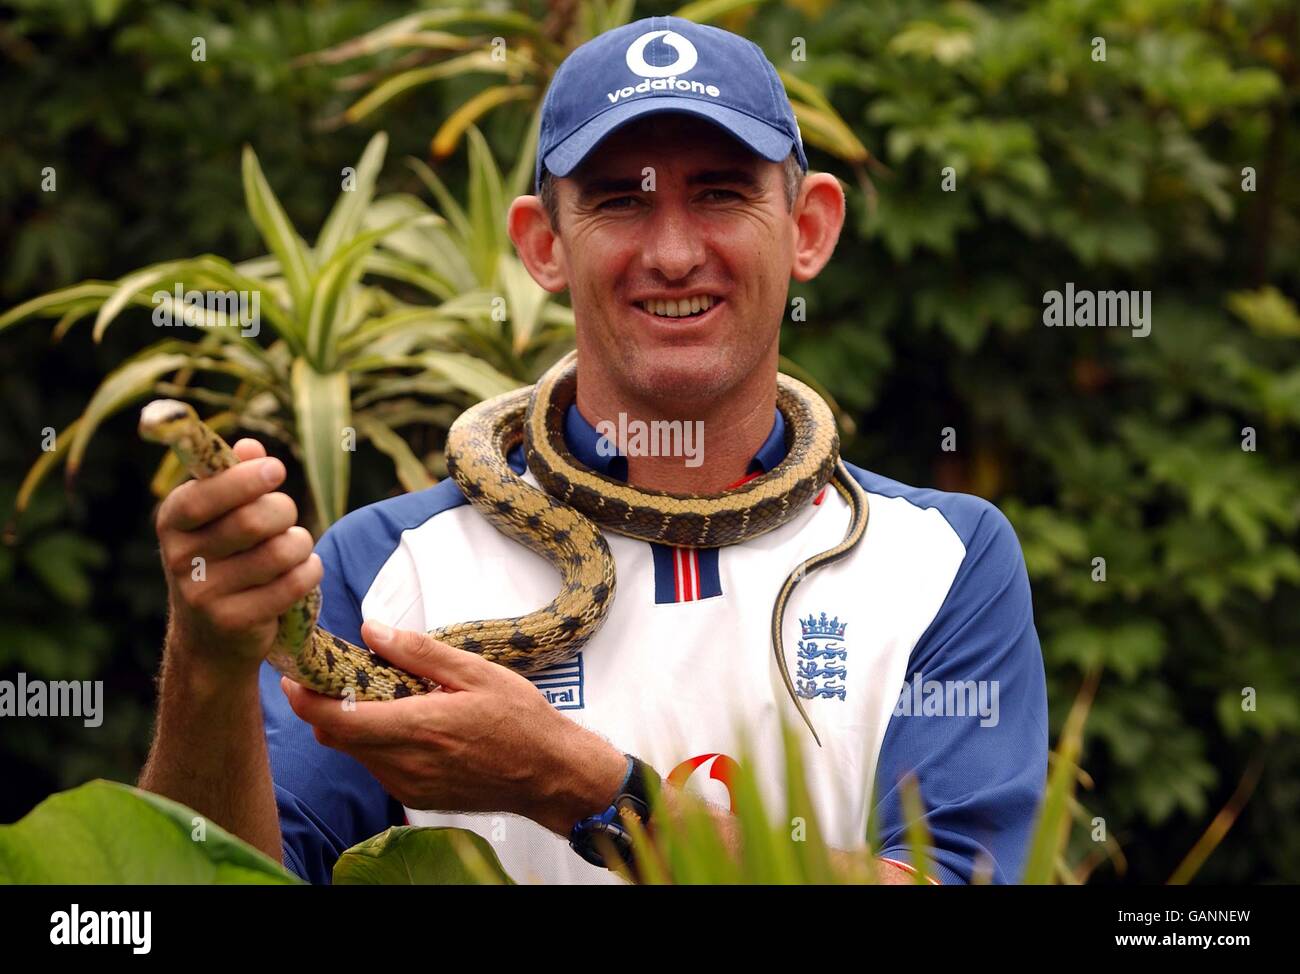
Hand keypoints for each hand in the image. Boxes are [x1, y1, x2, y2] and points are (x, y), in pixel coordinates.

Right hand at [155, 437, 321, 674]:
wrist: (210, 637)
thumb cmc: (222, 560)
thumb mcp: (217, 518)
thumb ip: (233, 480)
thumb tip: (250, 446)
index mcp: (172, 521)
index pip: (206, 493)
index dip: (246, 479)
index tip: (276, 470)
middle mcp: (179, 558)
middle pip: (254, 520)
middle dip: (284, 511)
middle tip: (287, 516)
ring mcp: (203, 594)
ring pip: (280, 552)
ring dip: (301, 543)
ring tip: (295, 546)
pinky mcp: (233, 621)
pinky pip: (293, 584)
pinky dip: (310, 571)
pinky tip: (304, 570)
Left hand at [281, 620, 628, 833]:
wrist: (549, 774)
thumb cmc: (520, 719)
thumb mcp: (476, 672)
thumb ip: (418, 652)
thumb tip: (371, 629)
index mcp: (418, 727)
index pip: (337, 720)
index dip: (304, 700)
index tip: (292, 676)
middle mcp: (405, 763)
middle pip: (336, 738)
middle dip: (325, 707)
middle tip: (335, 676)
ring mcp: (408, 785)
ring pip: (355, 753)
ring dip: (353, 724)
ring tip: (380, 695)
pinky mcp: (415, 797)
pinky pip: (377, 767)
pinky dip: (376, 742)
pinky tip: (405, 721)